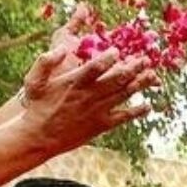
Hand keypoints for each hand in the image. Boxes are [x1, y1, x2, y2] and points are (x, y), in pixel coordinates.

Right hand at [19, 4, 157, 152]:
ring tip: (152, 75)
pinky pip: (124, 116)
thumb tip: (59, 50)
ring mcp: (98, 110)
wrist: (41, 137)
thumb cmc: (37, 106)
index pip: (96, 67)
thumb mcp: (34, 81)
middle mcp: (90, 95)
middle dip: (133, 68)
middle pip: (116, 79)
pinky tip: (148, 105)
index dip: (109, 58)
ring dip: (140, 84)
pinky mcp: (102, 125)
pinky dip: (137, 111)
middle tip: (146, 59)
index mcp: (74, 82)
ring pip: (123, 94)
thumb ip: (45, 62)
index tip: (118, 51)